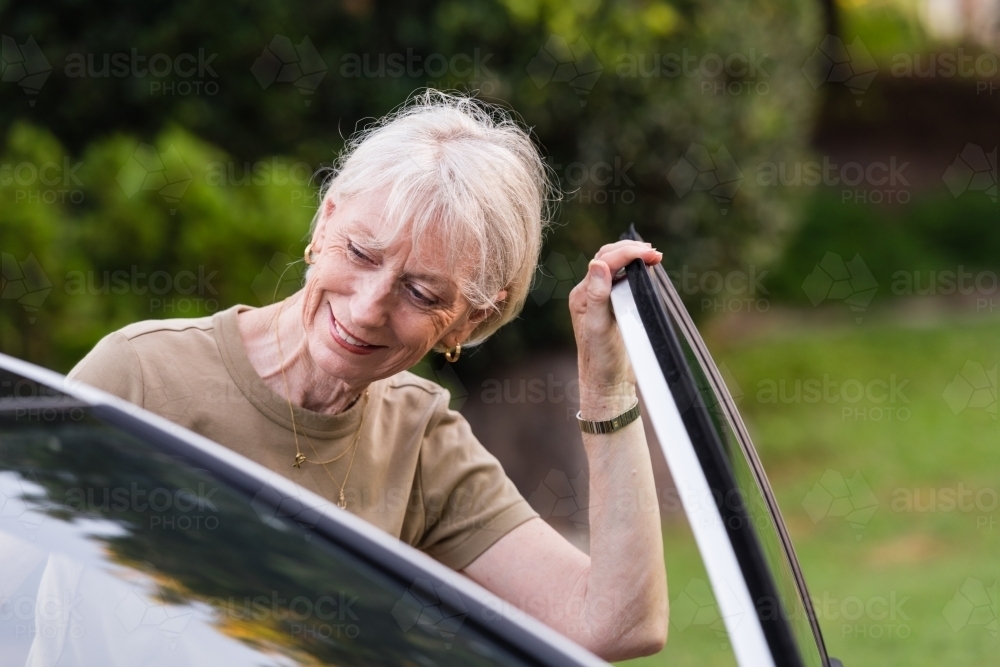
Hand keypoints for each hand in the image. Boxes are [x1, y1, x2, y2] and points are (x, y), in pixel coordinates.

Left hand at [569, 240, 661, 420]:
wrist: (608, 382)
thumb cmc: (601, 359)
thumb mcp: (599, 327)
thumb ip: (597, 296)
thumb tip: (598, 264)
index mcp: (582, 296)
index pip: (604, 262)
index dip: (627, 253)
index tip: (650, 254)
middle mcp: (589, 294)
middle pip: (608, 258)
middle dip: (630, 250)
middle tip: (654, 253)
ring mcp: (602, 299)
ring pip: (615, 266)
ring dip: (633, 257)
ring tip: (653, 257)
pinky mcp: (614, 306)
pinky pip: (624, 280)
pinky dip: (636, 270)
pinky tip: (647, 271)